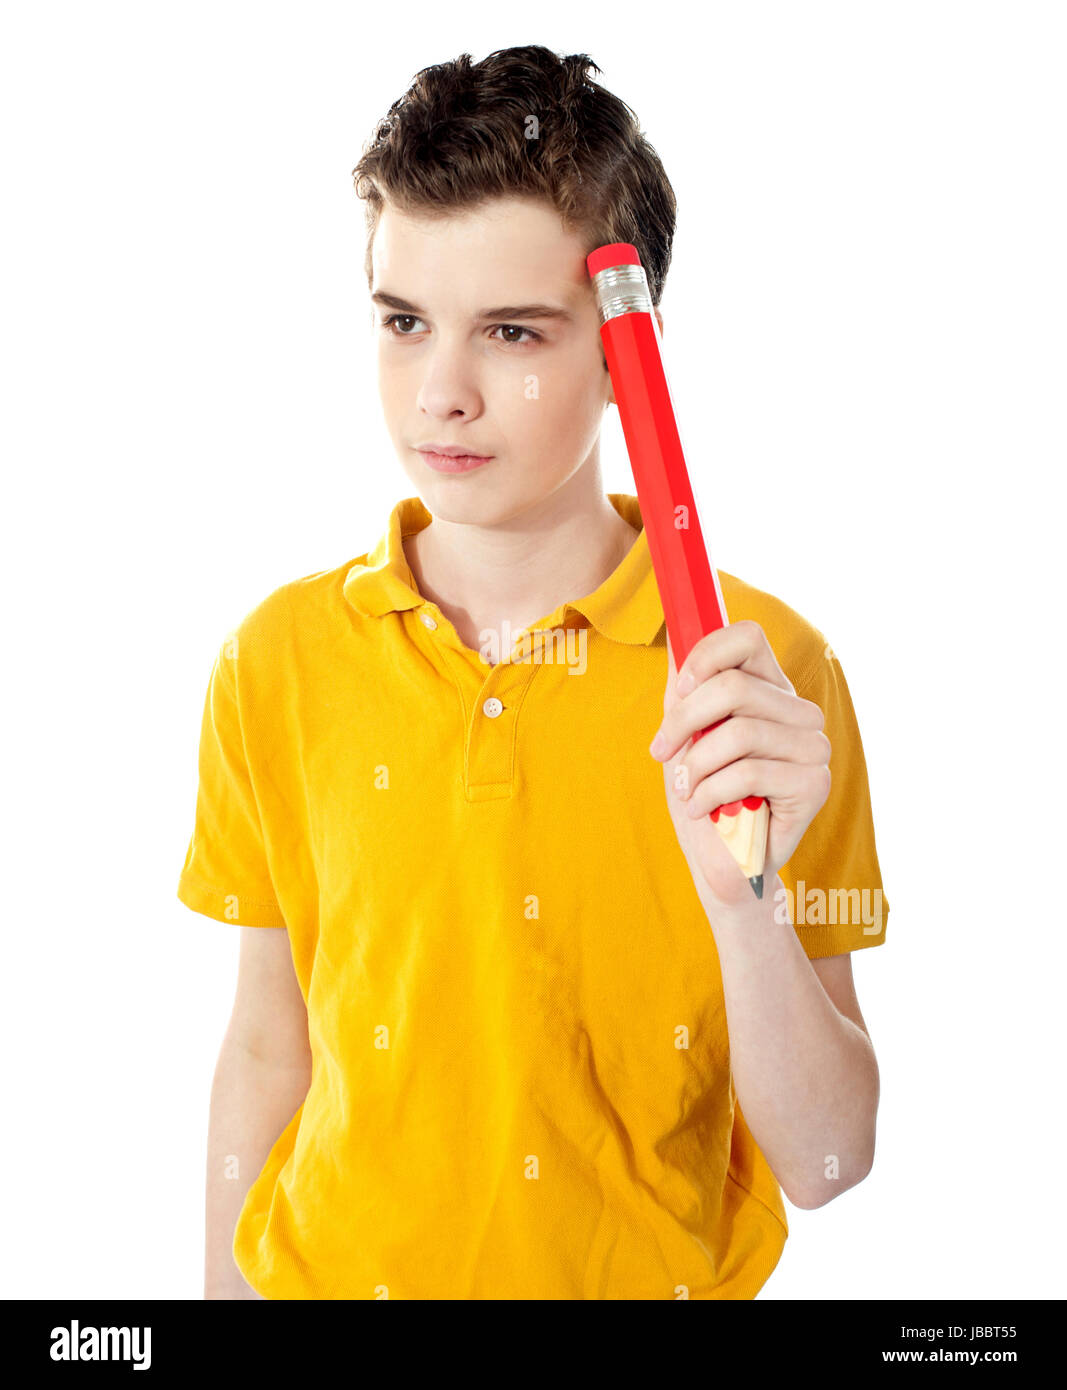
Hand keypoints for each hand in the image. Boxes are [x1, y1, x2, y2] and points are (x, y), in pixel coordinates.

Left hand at [649, 621, 831, 917]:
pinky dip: (711, 793)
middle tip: (662, 751)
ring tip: (688, 790)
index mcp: (771, 690)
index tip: (678, 690)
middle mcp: (800, 713)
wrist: (722, 861)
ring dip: (697, 766)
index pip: (747, 637)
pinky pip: (749, 772)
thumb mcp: (686, 736)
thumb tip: (674, 633)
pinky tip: (704, 809)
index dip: (704, 656)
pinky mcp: (815, 784)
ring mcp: (813, 748)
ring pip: (739, 731)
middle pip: (733, 686)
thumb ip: (685, 688)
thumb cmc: (703, 795)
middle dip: (683, 721)